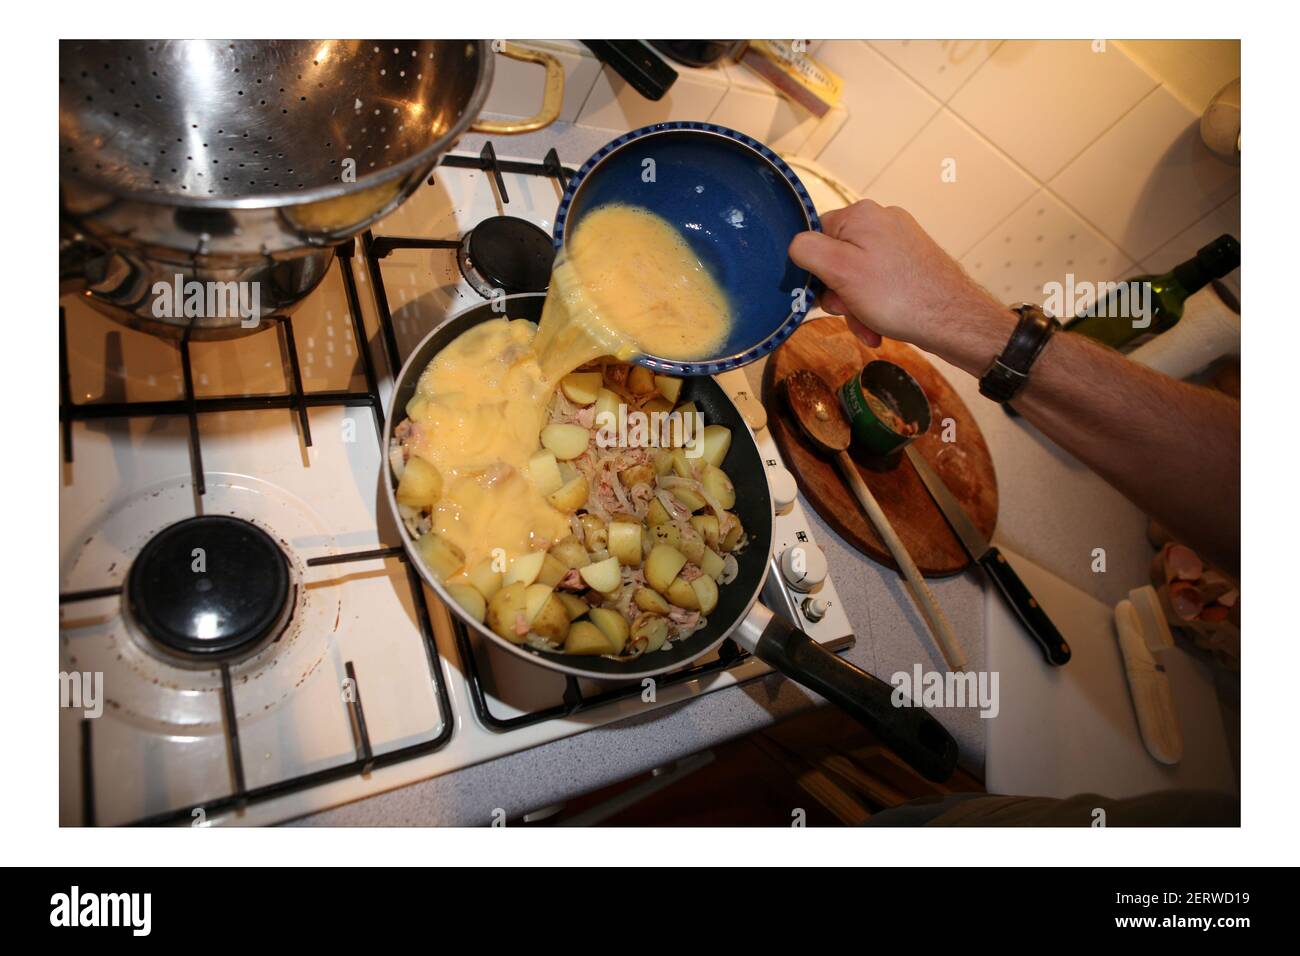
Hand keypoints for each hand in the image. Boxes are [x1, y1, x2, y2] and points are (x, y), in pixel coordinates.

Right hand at [789, 200, 1006, 357]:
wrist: (953, 320)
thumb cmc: (898, 297)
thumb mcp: (840, 271)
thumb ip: (807, 250)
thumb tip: (794, 244)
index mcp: (861, 214)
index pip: (815, 236)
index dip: (813, 270)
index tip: (823, 295)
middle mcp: (882, 220)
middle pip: (836, 258)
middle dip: (838, 294)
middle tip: (850, 314)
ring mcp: (899, 241)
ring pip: (857, 275)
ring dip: (855, 306)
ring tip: (869, 326)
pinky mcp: (912, 261)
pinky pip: (879, 282)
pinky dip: (874, 305)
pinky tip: (880, 326)